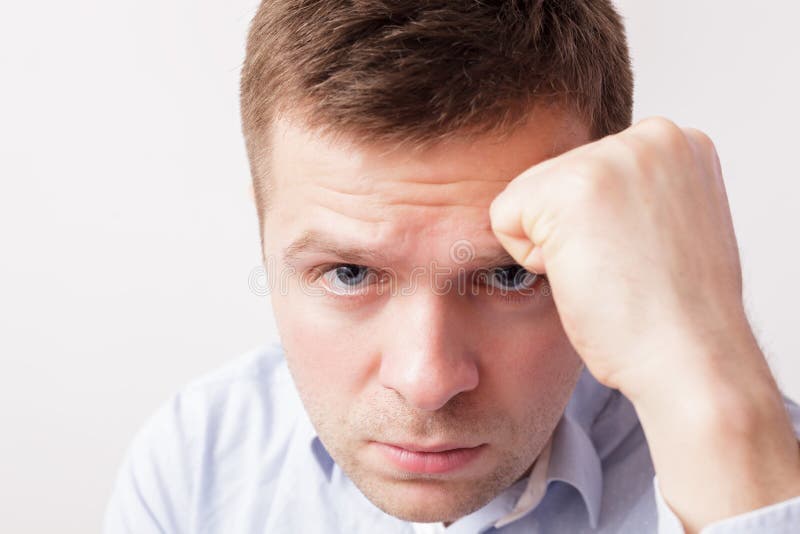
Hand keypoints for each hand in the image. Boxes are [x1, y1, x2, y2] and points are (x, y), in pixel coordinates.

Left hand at [489, 116, 799, 531]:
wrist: (692, 362)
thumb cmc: (676, 314)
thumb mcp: (669, 225)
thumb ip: (632, 194)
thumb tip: (588, 198)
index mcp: (678, 144)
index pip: (586, 171)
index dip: (596, 227)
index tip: (640, 258)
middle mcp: (652, 135)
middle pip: (553, 177)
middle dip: (570, 232)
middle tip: (623, 270)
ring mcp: (613, 155)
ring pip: (528, 196)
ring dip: (552, 245)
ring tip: (608, 272)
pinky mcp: (570, 186)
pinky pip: (504, 216)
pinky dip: (529, 257)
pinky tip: (582, 275)